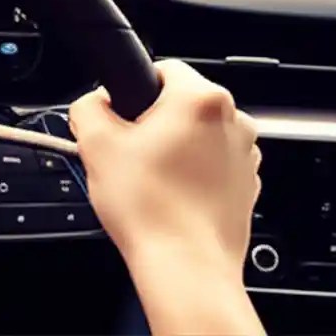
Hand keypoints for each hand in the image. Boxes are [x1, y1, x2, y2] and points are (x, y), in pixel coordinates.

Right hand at [69, 59, 259, 276]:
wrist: (185, 266)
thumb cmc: (151, 209)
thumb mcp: (96, 144)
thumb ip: (88, 106)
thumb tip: (93, 102)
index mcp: (201, 99)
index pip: (161, 68)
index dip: (132, 92)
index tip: (120, 119)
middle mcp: (233, 120)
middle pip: (180, 103)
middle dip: (152, 123)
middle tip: (128, 154)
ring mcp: (245, 154)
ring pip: (196, 135)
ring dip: (173, 148)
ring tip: (149, 180)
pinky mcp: (246, 183)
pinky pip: (211, 164)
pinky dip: (191, 173)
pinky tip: (169, 196)